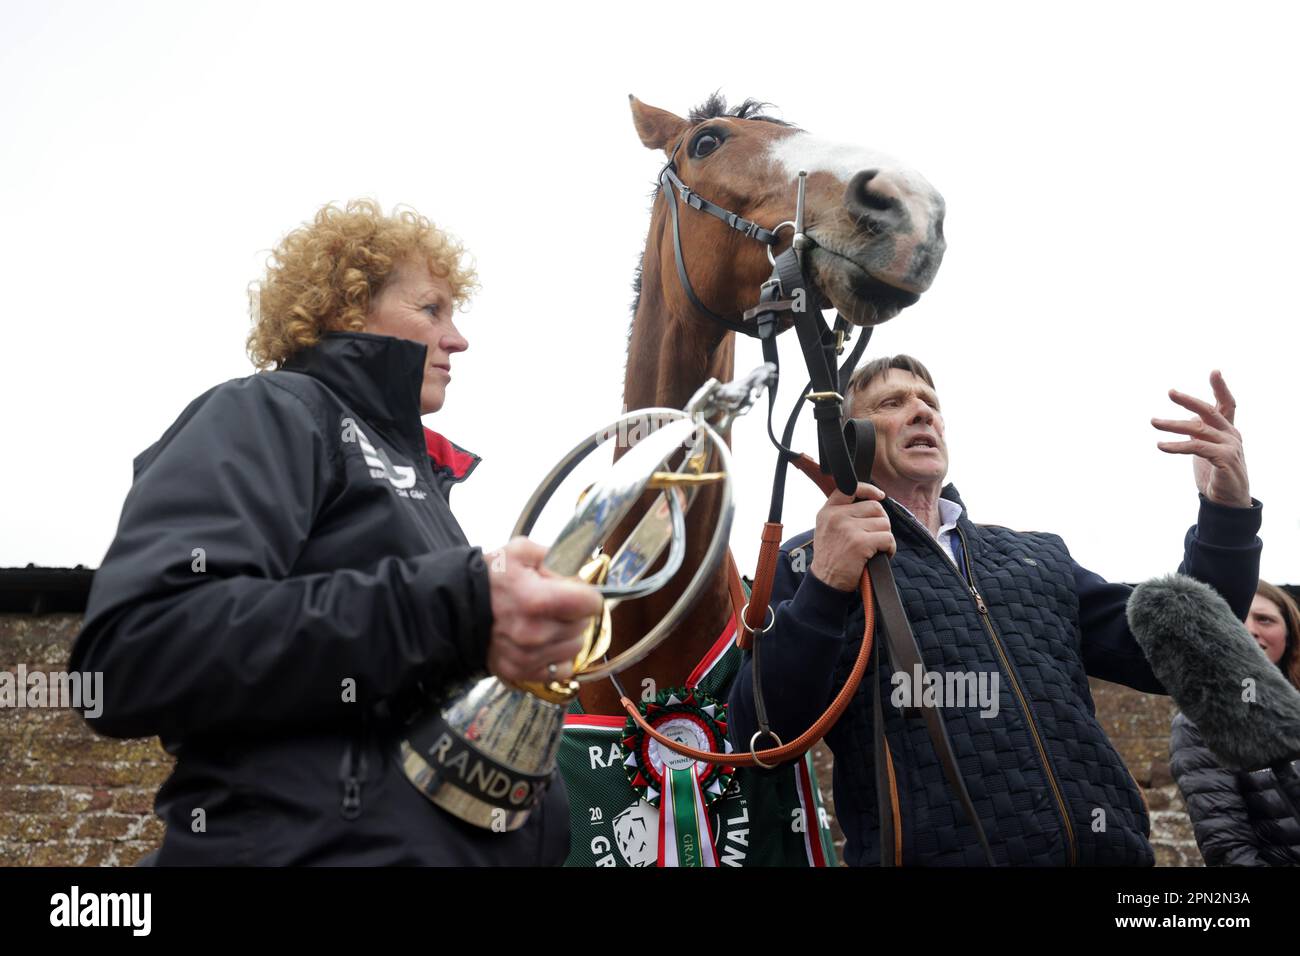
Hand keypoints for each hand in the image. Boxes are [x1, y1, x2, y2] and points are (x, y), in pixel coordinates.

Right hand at [482, 537, 602, 682]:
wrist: (451, 610)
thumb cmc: (487, 580)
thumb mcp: (519, 552)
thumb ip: (555, 556)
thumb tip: (579, 568)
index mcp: (537, 600)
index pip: (591, 602)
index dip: (588, 594)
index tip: (579, 591)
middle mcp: (536, 633)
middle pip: (584, 624)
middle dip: (575, 612)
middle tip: (555, 604)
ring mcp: (528, 656)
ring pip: (575, 648)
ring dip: (567, 635)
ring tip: (547, 623)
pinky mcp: (521, 672)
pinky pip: (560, 669)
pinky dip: (557, 657)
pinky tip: (543, 643)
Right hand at [809, 482, 895, 591]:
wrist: (827, 582)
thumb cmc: (831, 557)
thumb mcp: (827, 529)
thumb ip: (842, 513)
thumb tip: (872, 500)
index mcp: (828, 511)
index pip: (850, 488)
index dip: (869, 490)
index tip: (879, 495)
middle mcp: (836, 516)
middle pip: (874, 507)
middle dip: (881, 521)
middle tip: (876, 536)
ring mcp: (848, 528)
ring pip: (884, 523)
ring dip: (885, 537)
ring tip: (875, 548)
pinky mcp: (860, 543)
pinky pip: (887, 538)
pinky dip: (890, 548)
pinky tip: (881, 555)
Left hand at [1151, 370, 1250, 507]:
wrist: (1227, 502)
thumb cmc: (1215, 474)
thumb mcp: (1206, 450)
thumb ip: (1201, 434)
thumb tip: (1188, 419)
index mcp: (1228, 430)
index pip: (1227, 404)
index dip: (1220, 388)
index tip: (1214, 371)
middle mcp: (1231, 435)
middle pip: (1209, 412)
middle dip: (1189, 400)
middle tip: (1170, 392)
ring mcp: (1229, 447)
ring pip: (1197, 429)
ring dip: (1172, 425)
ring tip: (1153, 422)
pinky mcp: (1224, 460)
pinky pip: (1196, 447)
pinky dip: (1177, 445)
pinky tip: (1161, 445)